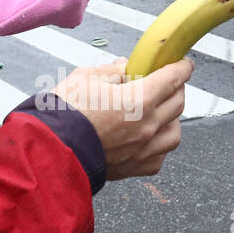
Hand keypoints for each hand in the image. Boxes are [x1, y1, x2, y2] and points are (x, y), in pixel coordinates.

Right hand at [52, 58, 192, 178]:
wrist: (49, 150)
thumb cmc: (64, 113)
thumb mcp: (85, 78)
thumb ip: (112, 72)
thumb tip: (126, 68)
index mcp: (139, 100)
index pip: (173, 79)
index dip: (182, 67)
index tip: (184, 64)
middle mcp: (147, 126)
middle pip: (177, 103)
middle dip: (176, 89)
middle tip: (166, 83)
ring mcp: (142, 150)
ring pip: (174, 133)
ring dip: (171, 119)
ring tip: (159, 113)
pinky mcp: (133, 168)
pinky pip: (159, 157)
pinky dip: (159, 146)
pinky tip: (148, 138)